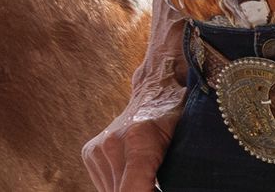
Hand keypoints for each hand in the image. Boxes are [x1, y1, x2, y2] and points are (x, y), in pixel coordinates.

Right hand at [82, 69, 186, 191]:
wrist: (155, 92)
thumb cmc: (176, 119)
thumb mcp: (184, 145)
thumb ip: (175, 176)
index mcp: (139, 140)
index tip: (156, 191)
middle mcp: (112, 143)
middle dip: (140, 191)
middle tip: (156, 185)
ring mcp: (98, 147)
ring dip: (130, 190)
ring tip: (147, 181)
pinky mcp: (90, 152)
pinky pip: (105, 185)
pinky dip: (120, 186)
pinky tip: (133, 177)